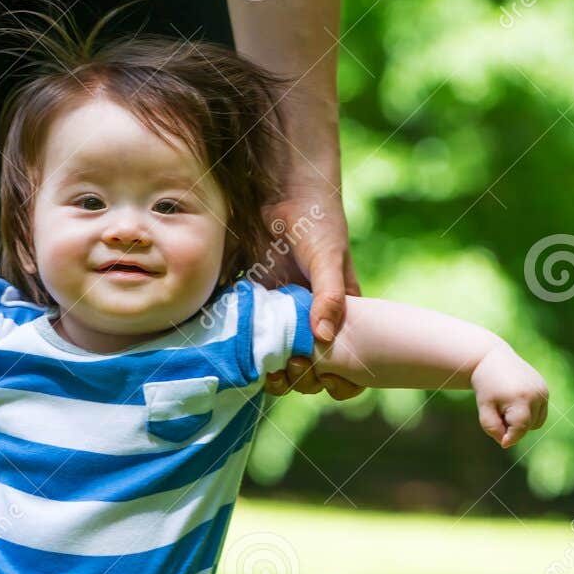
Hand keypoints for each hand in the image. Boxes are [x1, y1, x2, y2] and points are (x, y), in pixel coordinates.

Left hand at [256, 187, 365, 401]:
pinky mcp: (251, 299)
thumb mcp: (329, 259)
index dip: (334, 378)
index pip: (340, 360)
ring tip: (261, 367)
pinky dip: (238, 343)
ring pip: (272, 354)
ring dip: (266, 367)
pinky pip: (244, 329)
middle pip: (303, 365)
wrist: (283, 194)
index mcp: (336, 313)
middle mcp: (307, 318)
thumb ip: (330, 296)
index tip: (322, 380)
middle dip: (296, 377)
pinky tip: (234, 350)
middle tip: (286, 370)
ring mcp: (278, 311)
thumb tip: (324, 339)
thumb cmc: (318, 223)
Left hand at [471, 344, 548, 448]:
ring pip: (537, 422)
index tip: (503, 443)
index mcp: (521, 399)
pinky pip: (540, 413)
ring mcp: (544, 392)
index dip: (511, 438)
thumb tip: (506, 443)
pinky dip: (528, 414)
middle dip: (513, 427)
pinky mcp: (545, 390)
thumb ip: (492, 427)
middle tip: (498, 413)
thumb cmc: (486, 386)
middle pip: (528, 426)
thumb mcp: (484, 408)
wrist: (494, 360)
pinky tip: (514, 402)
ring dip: (522, 422)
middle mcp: (537, 395)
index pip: (521, 428)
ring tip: (506, 407)